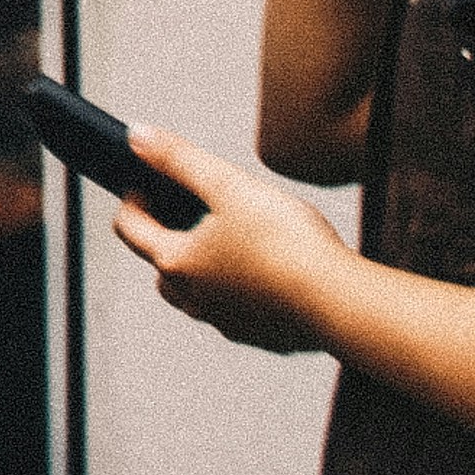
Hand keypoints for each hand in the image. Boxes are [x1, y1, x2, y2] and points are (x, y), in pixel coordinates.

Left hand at [115, 122, 351, 354]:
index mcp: (177, 262)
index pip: (129, 229)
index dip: (132, 200)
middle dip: (164, 236)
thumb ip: (179, 160)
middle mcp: (195, 299)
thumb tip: (137, 137)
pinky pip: (238, 313)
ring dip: (201, 269)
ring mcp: (229, 323)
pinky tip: (266, 275)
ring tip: (227, 242)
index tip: (143, 185)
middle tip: (184, 213)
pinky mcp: (264, 337)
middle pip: (161, 265)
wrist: (345, 303)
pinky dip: (240, 293)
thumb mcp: (229, 186)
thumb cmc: (288, 246)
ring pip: (197, 294)